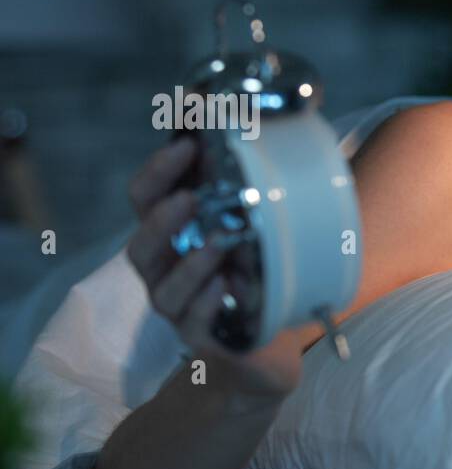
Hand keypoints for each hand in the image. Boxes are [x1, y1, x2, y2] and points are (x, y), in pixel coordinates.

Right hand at [124, 136, 303, 400]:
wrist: (275, 345)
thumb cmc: (265, 273)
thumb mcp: (264, 225)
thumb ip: (265, 184)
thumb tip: (292, 124)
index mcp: (173, 234)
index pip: (146, 196)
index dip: (159, 169)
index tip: (187, 143)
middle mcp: (165, 269)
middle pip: (141, 242)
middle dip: (164, 216)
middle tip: (192, 197)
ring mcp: (178, 307)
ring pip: (165, 286)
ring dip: (192, 261)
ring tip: (221, 240)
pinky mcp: (201, 339)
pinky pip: (192, 324)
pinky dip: (206, 304)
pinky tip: (227, 286)